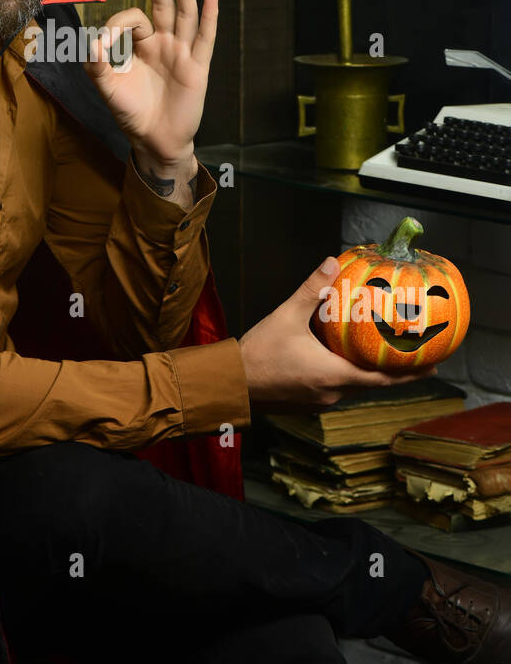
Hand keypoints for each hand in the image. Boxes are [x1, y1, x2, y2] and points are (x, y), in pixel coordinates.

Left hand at [82, 0, 217, 166]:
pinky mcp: (197, 68)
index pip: (133, 20)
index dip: (116, 26)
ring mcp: (182, 53)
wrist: (154, 141)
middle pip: (162, 4)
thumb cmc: (131, 113)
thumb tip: (90, 44)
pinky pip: (205, 39)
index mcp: (142, 45)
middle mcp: (163, 43)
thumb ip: (96, 66)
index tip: (103, 45)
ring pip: (184, 14)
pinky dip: (209, 17)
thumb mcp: (107, 88)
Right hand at [238, 257, 435, 408]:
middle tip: (413, 356)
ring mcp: (319, 400)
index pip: (382, 379)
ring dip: (365, 371)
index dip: (410, 373)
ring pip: (351, 384)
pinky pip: (334, 387)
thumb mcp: (286, 316)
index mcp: (334, 375)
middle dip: (392, 370)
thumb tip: (331, 262)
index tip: (433, 365)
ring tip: (377, 353)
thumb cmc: (259, 353)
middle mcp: (332, 393)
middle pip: (371, 383)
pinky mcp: (307, 401)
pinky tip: (340, 358)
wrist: (230, 383)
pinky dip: (344, 373)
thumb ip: (311, 290)